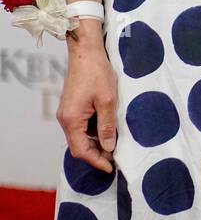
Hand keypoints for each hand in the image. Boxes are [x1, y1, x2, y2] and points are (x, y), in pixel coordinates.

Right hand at [56, 23, 117, 172]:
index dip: (96, 161)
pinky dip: (92, 132)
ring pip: (79, 137)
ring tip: (114, 145)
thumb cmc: (97, 73)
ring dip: (95, 143)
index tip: (111, 167)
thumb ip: (107, 126)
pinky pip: (80, 126)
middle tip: (115, 158)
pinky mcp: (71, 107)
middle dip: (96, 154)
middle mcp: (65, 119)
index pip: (81, 151)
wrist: (86, 52)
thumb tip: (109, 147)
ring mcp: (67, 113)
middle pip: (78, 146)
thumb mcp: (108, 101)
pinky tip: (107, 130)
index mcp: (71, 120)